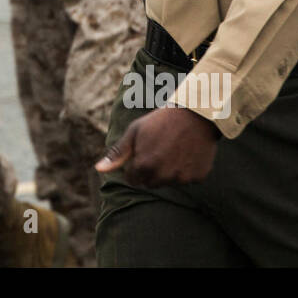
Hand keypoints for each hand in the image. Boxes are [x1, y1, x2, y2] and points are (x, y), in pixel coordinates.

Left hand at [94, 106, 220, 187]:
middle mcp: (163, 176)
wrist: (195, 114)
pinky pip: (187, 179)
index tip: (142, 151)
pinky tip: (187, 152)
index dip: (135, 166)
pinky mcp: (198, 177)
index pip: (132, 179)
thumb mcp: (134, 132)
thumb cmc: (160, 121)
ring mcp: (182, 178)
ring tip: (173, 149)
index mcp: (144, 166)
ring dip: (168, 172)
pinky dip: (186, 169)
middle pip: (150, 183)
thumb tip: (99, 169)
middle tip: (158, 150)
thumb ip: (117, 154)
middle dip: (150, 171)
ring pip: (168, 182)